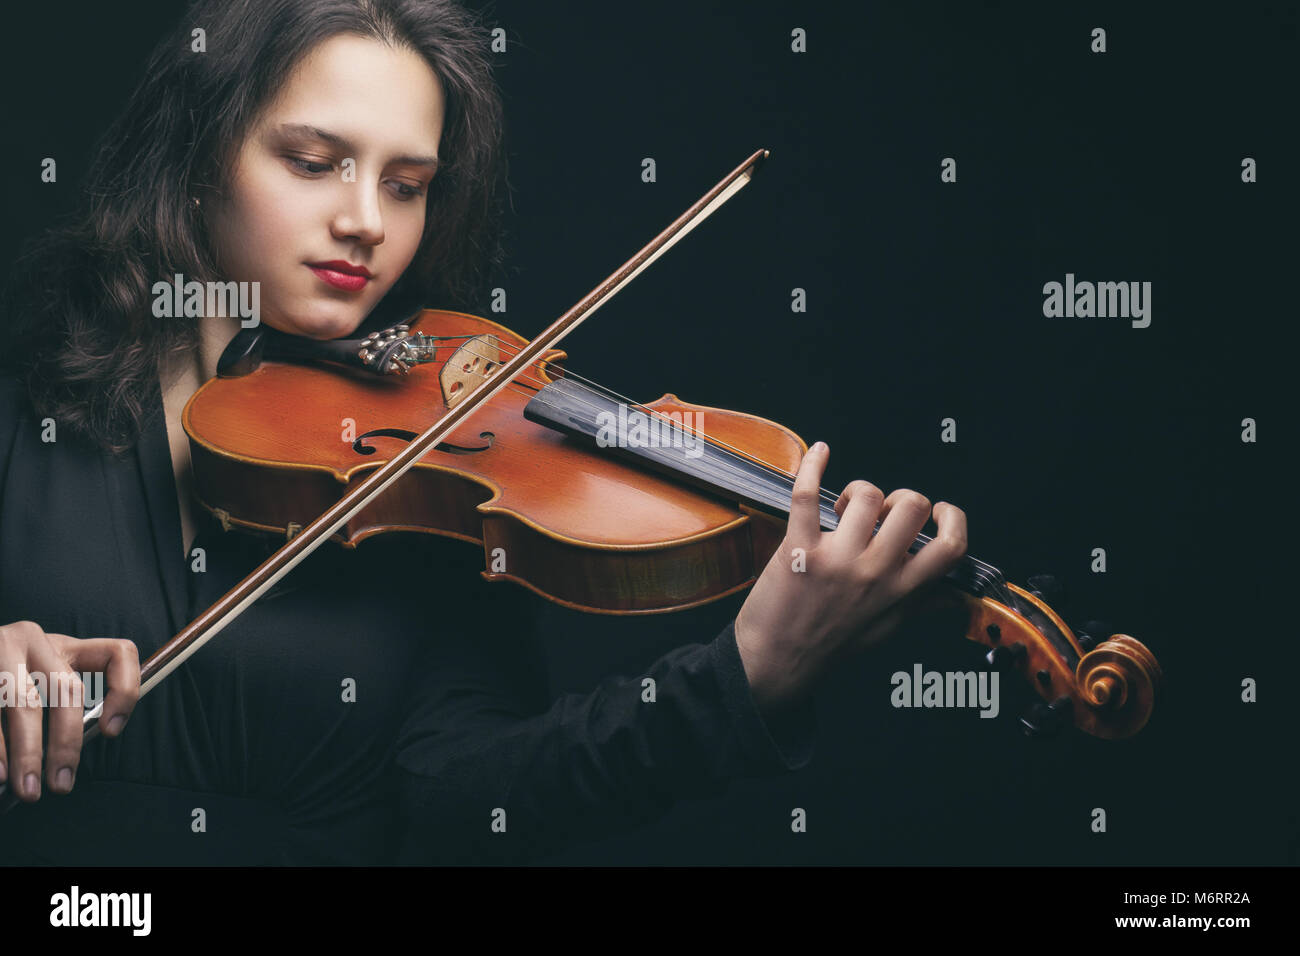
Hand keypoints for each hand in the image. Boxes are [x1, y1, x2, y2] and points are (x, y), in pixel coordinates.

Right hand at [0, 621, 139, 801]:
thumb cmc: (6, 677)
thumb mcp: (38, 677)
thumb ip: (61, 703)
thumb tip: (66, 763)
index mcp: (64, 646)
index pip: (117, 653)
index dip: (124, 690)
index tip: (111, 731)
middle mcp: (34, 641)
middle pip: (65, 690)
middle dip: (65, 743)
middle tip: (61, 785)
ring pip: (22, 704)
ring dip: (27, 752)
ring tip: (27, 788)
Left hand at [735, 442, 967, 710]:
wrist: (775, 663)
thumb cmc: (829, 646)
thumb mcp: (886, 630)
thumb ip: (922, 605)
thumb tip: (957, 596)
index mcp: (900, 591)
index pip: (950, 546)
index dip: (953, 519)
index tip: (939, 513)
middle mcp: (874, 572)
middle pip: (912, 507)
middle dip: (903, 499)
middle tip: (883, 514)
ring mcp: (836, 558)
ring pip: (867, 496)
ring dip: (861, 492)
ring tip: (846, 508)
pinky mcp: (798, 548)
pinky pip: (807, 494)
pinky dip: (813, 465)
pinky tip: (819, 452)